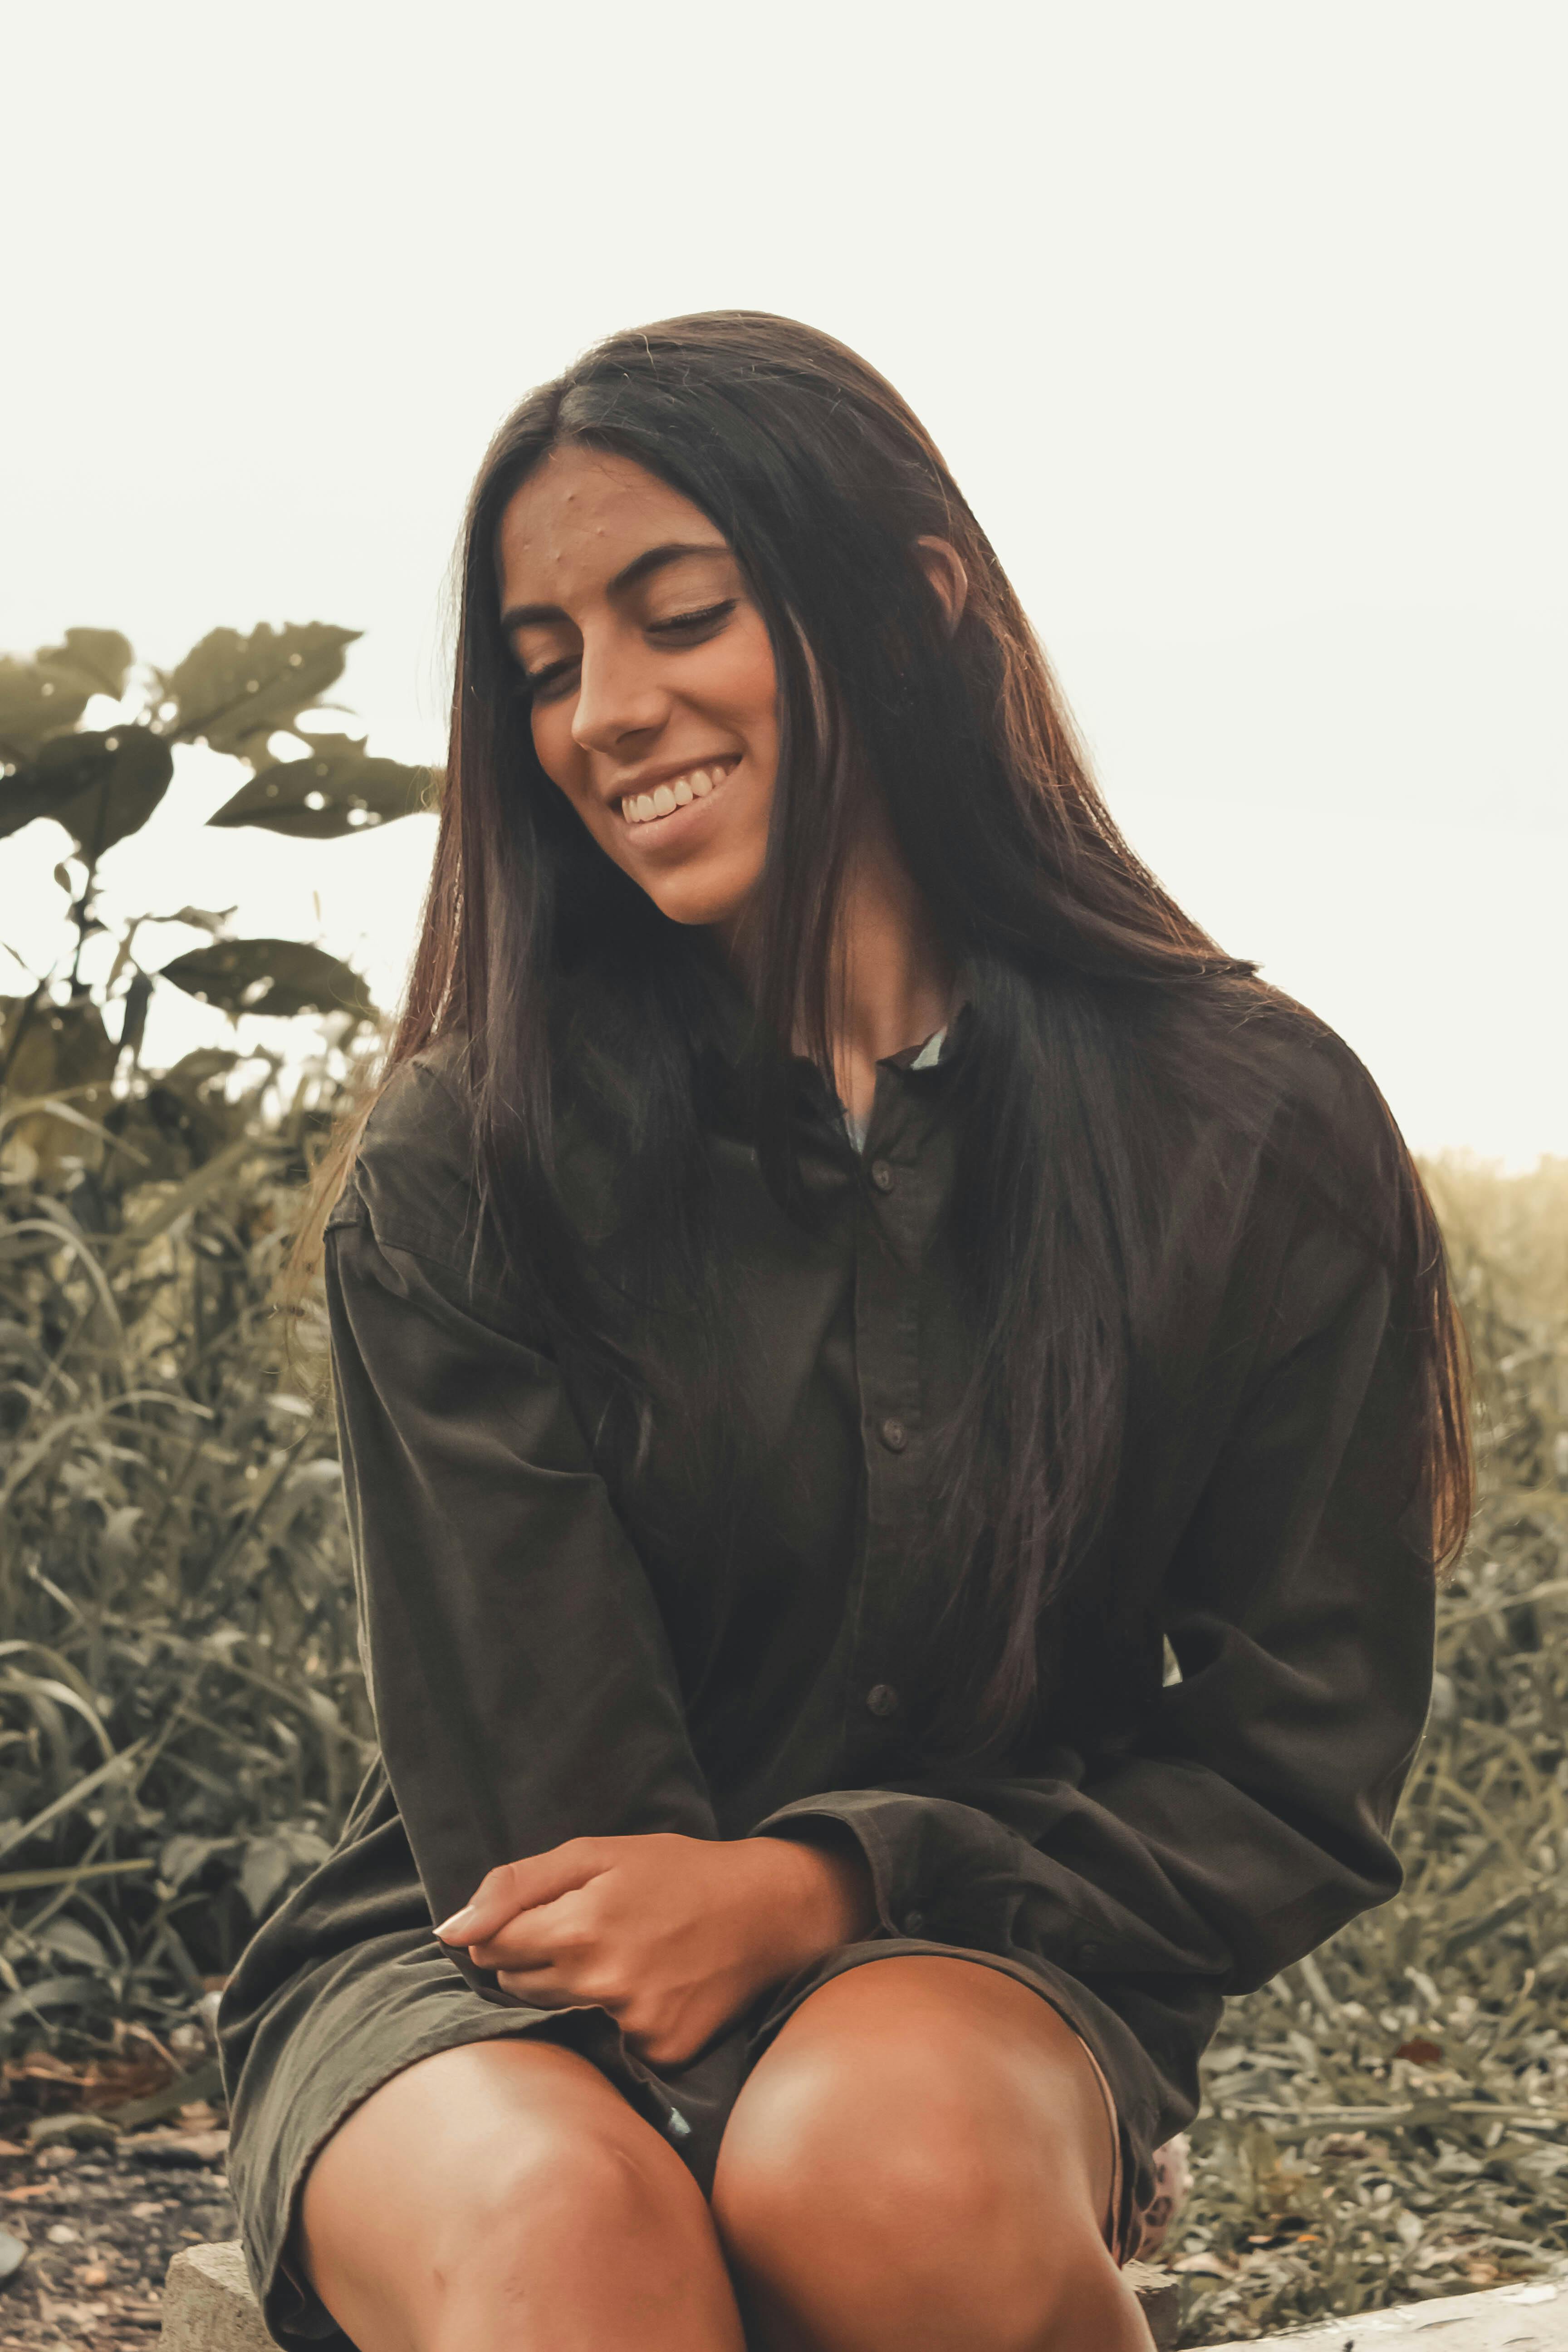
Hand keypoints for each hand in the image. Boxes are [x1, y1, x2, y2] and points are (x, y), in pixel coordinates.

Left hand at [434, 1830, 875, 2069]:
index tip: (545, 1915)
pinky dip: (617, 2018)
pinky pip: (607, 2042)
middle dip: (538, 1958)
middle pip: (518, 1985)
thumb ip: (514, 1887)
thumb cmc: (675, 1872)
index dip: (511, 1928)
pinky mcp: (661, 2051)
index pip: (492, 1947)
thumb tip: (449, 1932)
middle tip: (588, 1931)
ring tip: (622, 1953)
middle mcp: (604, 1980)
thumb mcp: (595, 1854)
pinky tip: (651, 1986)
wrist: (767, 1911)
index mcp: (580, 1924)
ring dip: (574, 1988)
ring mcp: (635, 2022)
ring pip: (558, 2014)